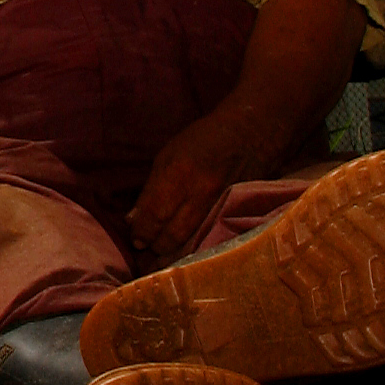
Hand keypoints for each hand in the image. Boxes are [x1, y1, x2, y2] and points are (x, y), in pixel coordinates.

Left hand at [125, 107, 291, 261]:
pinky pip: (213, 237)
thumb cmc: (203, 140)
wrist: (250, 132)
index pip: (155, 214)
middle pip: (174, 233)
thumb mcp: (168, 155)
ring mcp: (223, 204)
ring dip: (175, 250)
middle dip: (156, 245)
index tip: (136, 239)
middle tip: (148, 248)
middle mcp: (201, 191)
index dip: (142, 232)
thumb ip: (151, 190)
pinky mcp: (239, 212)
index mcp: (180, 173)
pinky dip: (198, 245)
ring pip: (194, 240)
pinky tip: (189, 248)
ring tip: (163, 251)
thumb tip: (133, 219)